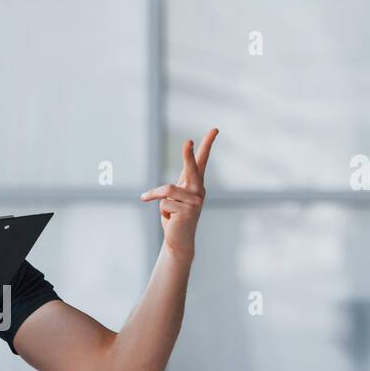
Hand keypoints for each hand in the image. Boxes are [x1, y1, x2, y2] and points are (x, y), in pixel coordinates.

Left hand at [140, 128, 217, 258]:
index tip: (214, 129)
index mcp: (195, 184)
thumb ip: (172, 189)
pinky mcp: (188, 211)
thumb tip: (163, 190)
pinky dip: (161, 211)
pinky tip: (170, 219)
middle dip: (188, 155)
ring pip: (167, 190)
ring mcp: (195, 201)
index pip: (201, 161)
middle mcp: (199, 190)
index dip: (207, 145)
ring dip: (155, 197)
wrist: (178, 240)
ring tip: (157, 207)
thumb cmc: (174, 218)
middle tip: (188, 141)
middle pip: (191, 169)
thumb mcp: (172, 199)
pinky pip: (164, 203)